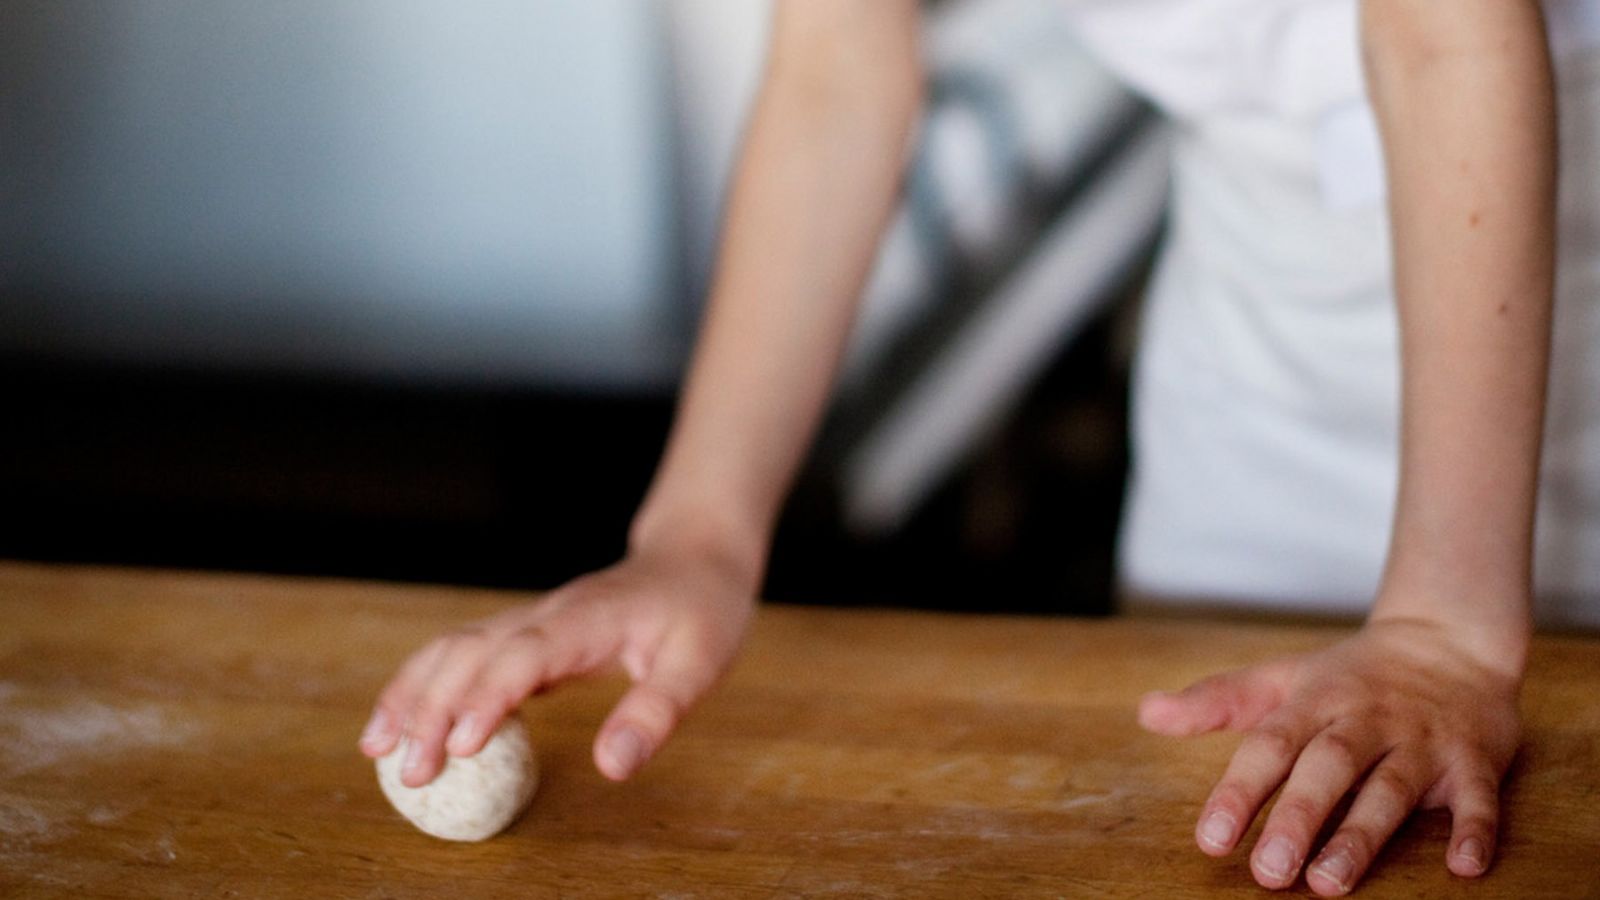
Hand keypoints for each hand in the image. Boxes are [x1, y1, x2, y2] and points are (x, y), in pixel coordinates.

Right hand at [357, 542, 758, 785]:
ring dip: (411, 693)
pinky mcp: (522, 633)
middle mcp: (545, 615)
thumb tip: (611, 768)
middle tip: (410, 773)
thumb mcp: (698, 664)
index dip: (489, 697)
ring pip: (452, 648)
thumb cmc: (700, 611)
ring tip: (375, 748)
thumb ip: (656, 714)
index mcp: (586, 620)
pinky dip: (422, 686)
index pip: (525, 654)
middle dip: (431, 709)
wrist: (692, 557)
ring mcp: (528, 620)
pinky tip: (398, 723)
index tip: (461, 745)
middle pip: (471, 652)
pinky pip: (460, 655)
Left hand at [1137, 616, 1522, 894]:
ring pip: (1391, 789)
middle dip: (1297, 818)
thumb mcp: (1280, 679)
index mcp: (1314, 702)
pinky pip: (1478, 797)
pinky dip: (1475, 830)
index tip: (1211, 839)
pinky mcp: (1474, 759)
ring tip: (1329, 881)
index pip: (1269, 746)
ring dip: (1362, 835)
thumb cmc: (1350, 675)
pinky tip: (1464, 868)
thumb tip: (1147, 712)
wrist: (1447, 640)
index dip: (1240, 793)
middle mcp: (1365, 721)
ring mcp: (1421, 740)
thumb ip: (1216, 701)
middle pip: (1327, 768)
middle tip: (1267, 872)